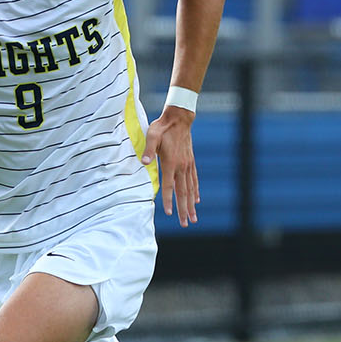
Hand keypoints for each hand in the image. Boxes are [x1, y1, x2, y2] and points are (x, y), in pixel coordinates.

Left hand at [140, 107, 198, 225]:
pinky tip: (196, 200)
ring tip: (194, 218)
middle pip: (183, 192)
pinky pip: (194, 180)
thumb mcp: (152, 135)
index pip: (169, 186)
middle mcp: (182, 166)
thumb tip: (144, 162)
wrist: (179, 118)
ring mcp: (188, 165)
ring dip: (191, 205)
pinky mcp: (191, 162)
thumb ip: (148, 149)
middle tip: (186, 224)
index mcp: (171, 162)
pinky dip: (195, 191)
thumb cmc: (163, 127)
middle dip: (184, 210)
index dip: (168, 200)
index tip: (169, 213)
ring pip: (190, 189)